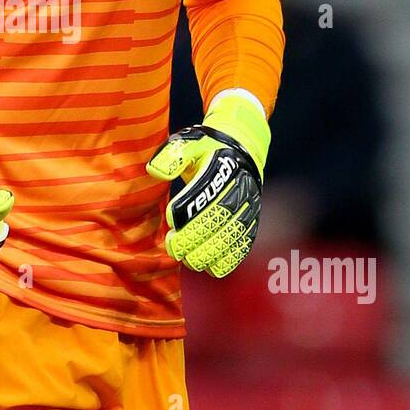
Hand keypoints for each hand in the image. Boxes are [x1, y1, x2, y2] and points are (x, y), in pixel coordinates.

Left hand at [146, 94, 268, 278]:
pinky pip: (245, 243)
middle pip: (219, 219)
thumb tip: (156, 172)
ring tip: (189, 260)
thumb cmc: (207, 147)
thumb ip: (171, 155)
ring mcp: (248, 205)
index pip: (205, 192)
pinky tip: (212, 267)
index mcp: (222, 166)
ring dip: (211, 252)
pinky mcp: (253, 219)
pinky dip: (230, 258)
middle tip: (174, 248)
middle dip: (195, 238)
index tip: (171, 220)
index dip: (188, 209)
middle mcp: (239, 187)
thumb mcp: (188, 142)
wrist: (241, 146)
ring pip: (233, 235)